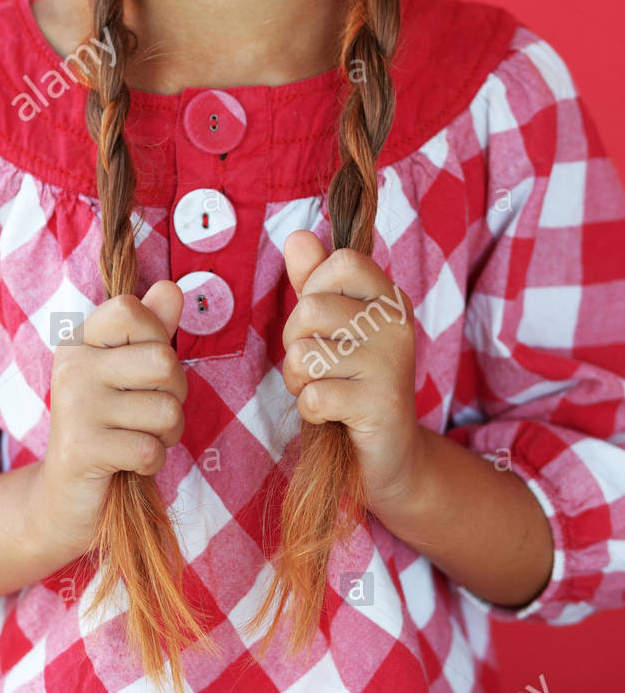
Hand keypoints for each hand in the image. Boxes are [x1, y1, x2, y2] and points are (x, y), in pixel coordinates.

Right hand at [31, 281, 187, 557]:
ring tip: (138, 438)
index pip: (129, 309)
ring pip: (166, 410)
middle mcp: (73, 366)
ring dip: (166, 434)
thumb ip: (152, 329)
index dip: (156, 337)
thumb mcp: (130, 373)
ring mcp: (74, 407)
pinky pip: (151, 449)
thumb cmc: (109, 427)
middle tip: (149, 412)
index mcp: (81, 341)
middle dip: (174, 394)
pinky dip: (152, 462)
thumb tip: (172, 288)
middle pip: (163, 361)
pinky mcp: (82, 449)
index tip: (142, 367)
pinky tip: (128, 463)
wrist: (64, 498)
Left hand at [280, 231, 424, 514]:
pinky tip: (333, 415)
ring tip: (325, 390)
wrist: (392, 456)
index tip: (324, 322)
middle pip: (311, 310)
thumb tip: (297, 236)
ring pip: (305, 354)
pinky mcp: (380, 405)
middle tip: (318, 366)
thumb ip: (313, 281)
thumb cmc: (353, 383)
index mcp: (389, 299)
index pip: (341, 261)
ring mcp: (392, 364)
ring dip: (300, 381)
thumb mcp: (332, 327)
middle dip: (296, 343)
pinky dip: (311, 410)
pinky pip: (313, 395)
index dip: (314, 289)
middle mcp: (397, 325)